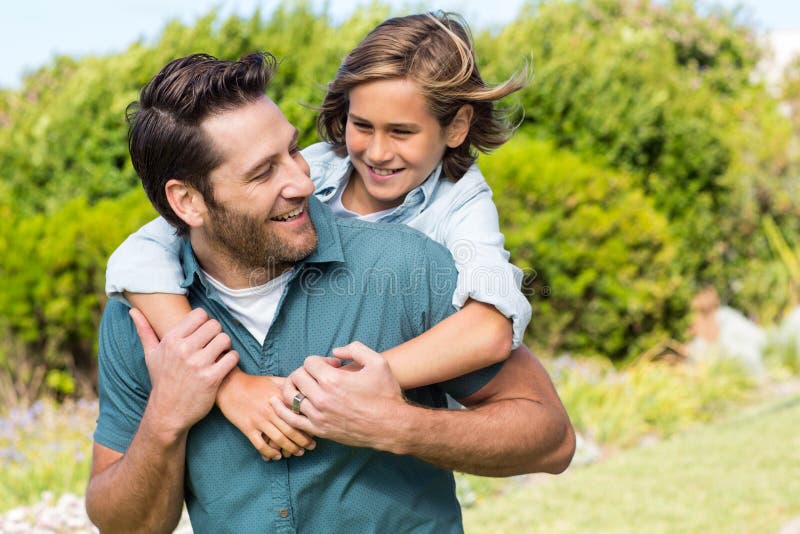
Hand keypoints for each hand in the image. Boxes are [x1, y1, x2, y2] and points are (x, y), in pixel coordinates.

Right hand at [131, 308, 238, 441]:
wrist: (167, 413)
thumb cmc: (162, 381)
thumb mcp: (150, 355)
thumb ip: (145, 330)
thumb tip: (133, 310)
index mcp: (171, 340)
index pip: (200, 314)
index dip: (205, 322)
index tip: (203, 333)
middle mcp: (184, 349)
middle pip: (215, 325)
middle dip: (216, 334)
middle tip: (213, 344)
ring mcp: (198, 364)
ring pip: (225, 339)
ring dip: (225, 347)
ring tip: (219, 354)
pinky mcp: (211, 378)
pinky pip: (232, 357)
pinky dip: (232, 360)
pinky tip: (224, 365)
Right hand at [216, 370, 315, 460]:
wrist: (229, 385)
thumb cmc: (254, 383)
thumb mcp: (274, 380)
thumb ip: (289, 385)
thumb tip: (305, 388)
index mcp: (279, 398)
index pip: (298, 414)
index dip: (309, 424)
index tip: (317, 430)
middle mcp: (271, 410)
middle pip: (291, 430)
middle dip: (303, 441)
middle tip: (311, 447)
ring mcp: (259, 420)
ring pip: (279, 439)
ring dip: (290, 449)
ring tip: (298, 453)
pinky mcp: (247, 428)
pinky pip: (260, 444)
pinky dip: (270, 452)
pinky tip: (276, 456)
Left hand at [272, 342, 407, 449]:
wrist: (391, 426)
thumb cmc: (386, 393)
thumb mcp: (377, 362)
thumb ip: (355, 349)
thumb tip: (335, 352)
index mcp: (333, 380)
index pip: (309, 362)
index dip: (320, 360)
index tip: (333, 366)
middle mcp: (322, 398)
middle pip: (297, 377)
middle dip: (306, 371)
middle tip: (319, 375)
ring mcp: (318, 415)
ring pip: (291, 396)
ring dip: (294, 387)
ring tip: (303, 386)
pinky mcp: (319, 430)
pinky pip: (292, 419)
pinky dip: (281, 409)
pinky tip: (276, 402)